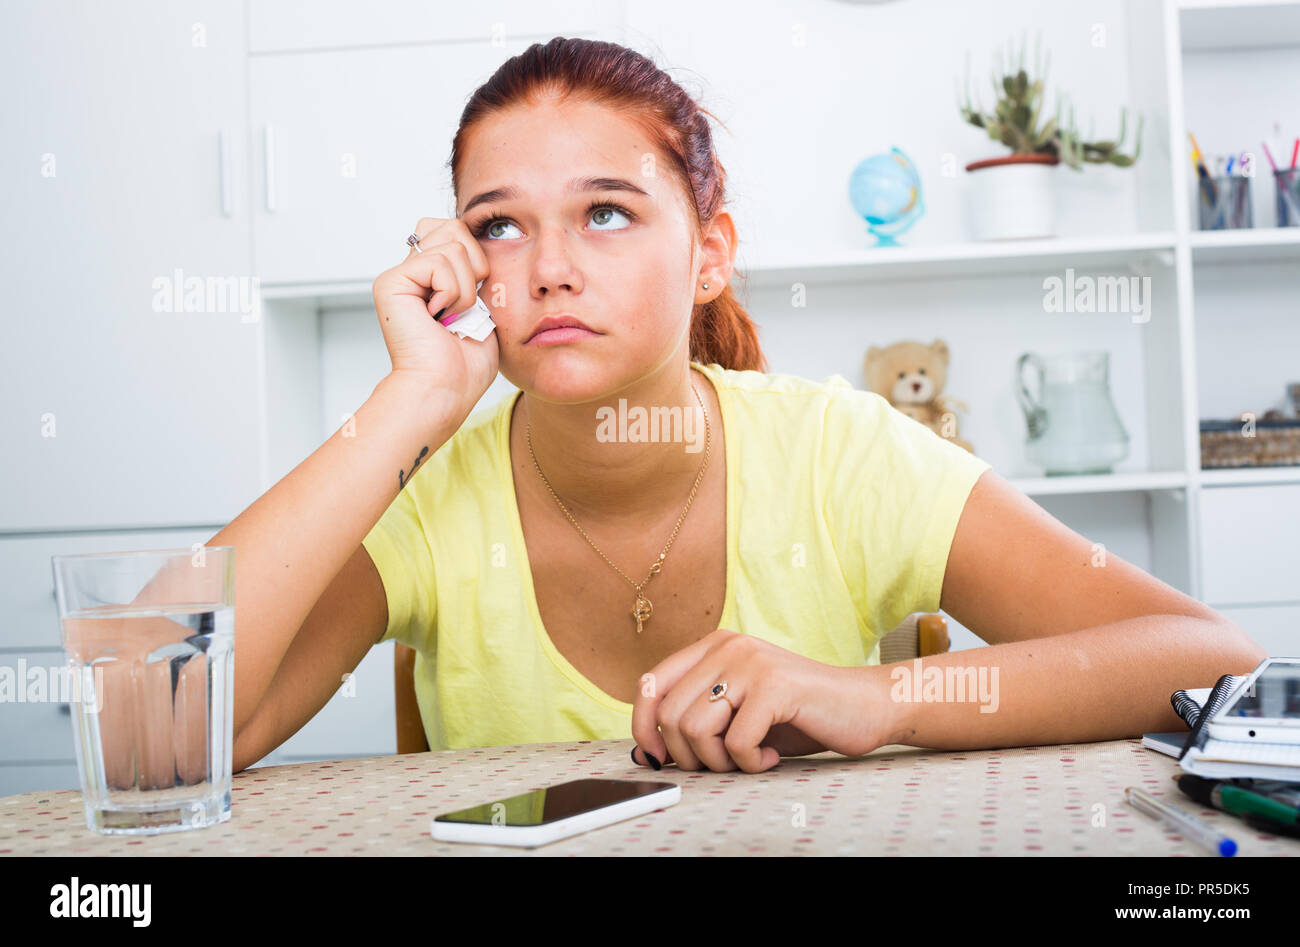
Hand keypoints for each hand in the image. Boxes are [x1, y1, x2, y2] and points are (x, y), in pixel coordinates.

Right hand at [371, 216, 499, 430]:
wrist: (445, 389)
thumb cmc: (464, 364)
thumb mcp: (483, 308)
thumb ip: (476, 273)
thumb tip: (481, 241)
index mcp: (432, 277)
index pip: (457, 231)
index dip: (477, 259)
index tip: (474, 301)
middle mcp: (412, 271)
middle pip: (454, 226)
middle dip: (476, 266)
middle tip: (464, 307)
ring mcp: (399, 275)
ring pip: (453, 242)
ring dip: (466, 288)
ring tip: (451, 317)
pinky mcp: (390, 281)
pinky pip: (439, 261)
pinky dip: (453, 292)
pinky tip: (438, 317)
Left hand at [630, 628, 899, 773]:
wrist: (865, 706)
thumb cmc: (799, 716)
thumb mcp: (739, 712)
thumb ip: (698, 719)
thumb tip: (646, 749)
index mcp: (714, 646)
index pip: (649, 684)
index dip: (642, 726)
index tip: (656, 756)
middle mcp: (728, 646)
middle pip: (668, 714)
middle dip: (689, 755)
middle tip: (723, 763)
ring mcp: (751, 663)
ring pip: (695, 728)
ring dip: (718, 761)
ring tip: (748, 760)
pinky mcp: (775, 686)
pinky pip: (737, 742)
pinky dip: (750, 763)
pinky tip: (770, 758)